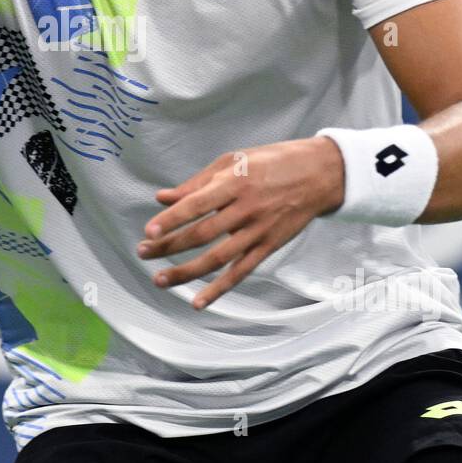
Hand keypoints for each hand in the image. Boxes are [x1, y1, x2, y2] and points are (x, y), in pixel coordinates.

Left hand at [137, 137, 344, 309]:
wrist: (319, 174)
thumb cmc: (271, 162)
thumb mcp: (233, 161)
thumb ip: (196, 182)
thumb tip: (162, 198)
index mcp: (234, 182)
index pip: (197, 204)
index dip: (172, 219)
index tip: (149, 231)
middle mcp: (246, 209)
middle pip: (202, 234)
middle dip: (169, 245)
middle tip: (142, 253)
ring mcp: (258, 230)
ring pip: (218, 258)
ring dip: (186, 272)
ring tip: (159, 279)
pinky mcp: (268, 246)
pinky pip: (241, 271)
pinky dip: (220, 288)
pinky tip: (198, 301)